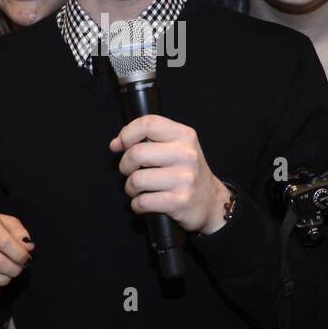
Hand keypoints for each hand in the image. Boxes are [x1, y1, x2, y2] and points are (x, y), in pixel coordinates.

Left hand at [109, 114, 230, 234]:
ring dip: (130, 188)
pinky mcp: (180, 201)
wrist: (211, 201)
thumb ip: (148, 139)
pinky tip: (144, 202)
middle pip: (136, 153)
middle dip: (125, 165)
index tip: (120, 145)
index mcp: (184, 135)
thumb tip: (116, 143)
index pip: (148, 124)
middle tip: (131, 171)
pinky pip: (143, 201)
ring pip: (136, 180)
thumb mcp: (177, 146)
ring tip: (139, 189)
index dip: (127, 134)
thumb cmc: (186, 172)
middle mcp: (186, 154)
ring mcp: (185, 178)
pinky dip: (137, 205)